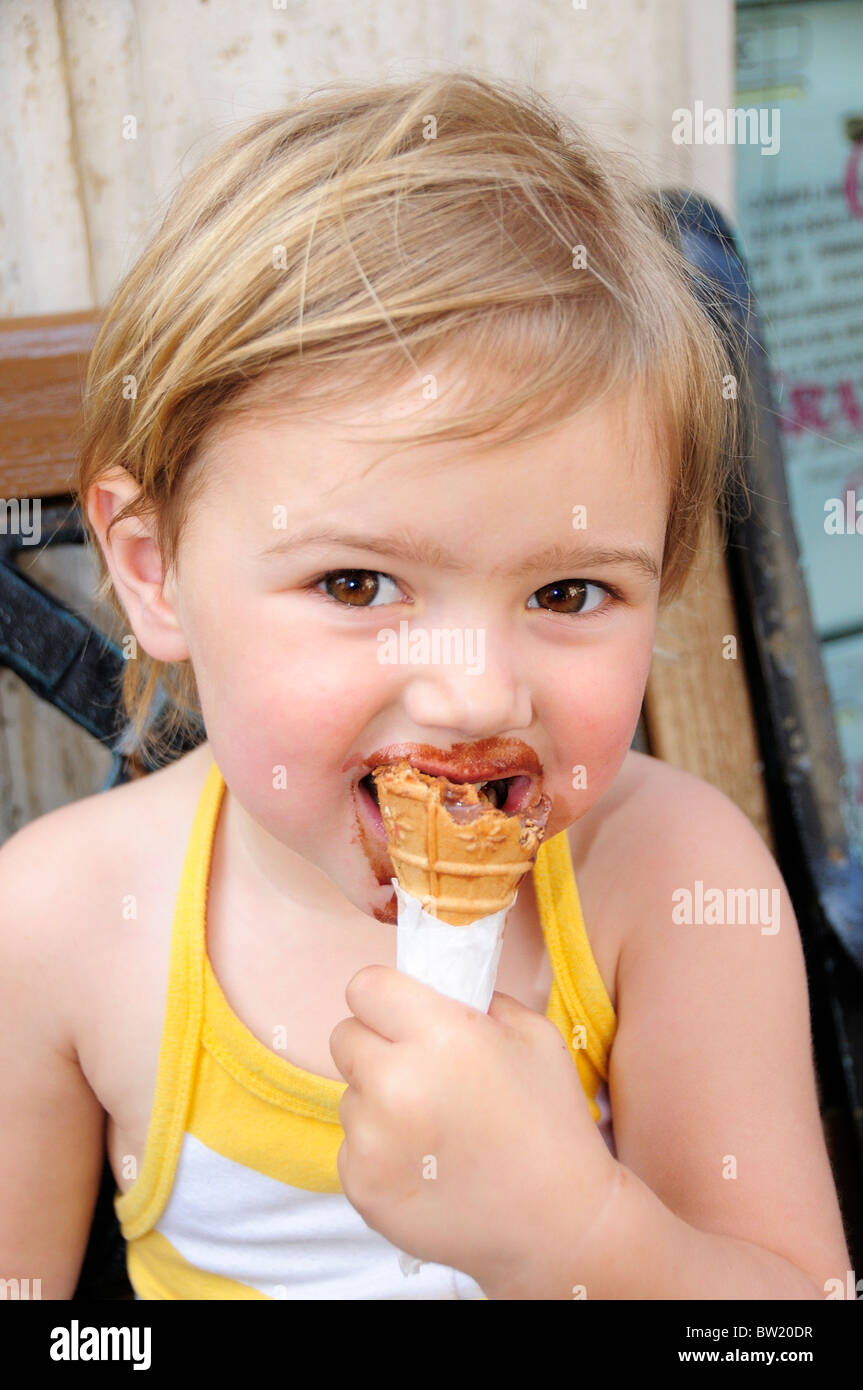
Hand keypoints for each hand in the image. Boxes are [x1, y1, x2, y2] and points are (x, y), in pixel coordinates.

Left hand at [329, 964, 617, 1290]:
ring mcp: (372, 1139)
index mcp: (441, 1034)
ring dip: (378, 1102)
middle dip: (377, 1047)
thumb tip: (432, 985)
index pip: (364, 986)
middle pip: (344, 1036)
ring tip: (433, 1129)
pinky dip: (379, 1152)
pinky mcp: (360, 1185)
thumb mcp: (532, 1033)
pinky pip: (351, 1146)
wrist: (557, 1224)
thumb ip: (476, 999)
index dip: (385, 998)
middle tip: (417, 1072)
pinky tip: (425, 1166)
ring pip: (350, 1095)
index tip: (401, 1015)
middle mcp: (395, 1082)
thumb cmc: (551, 1122)